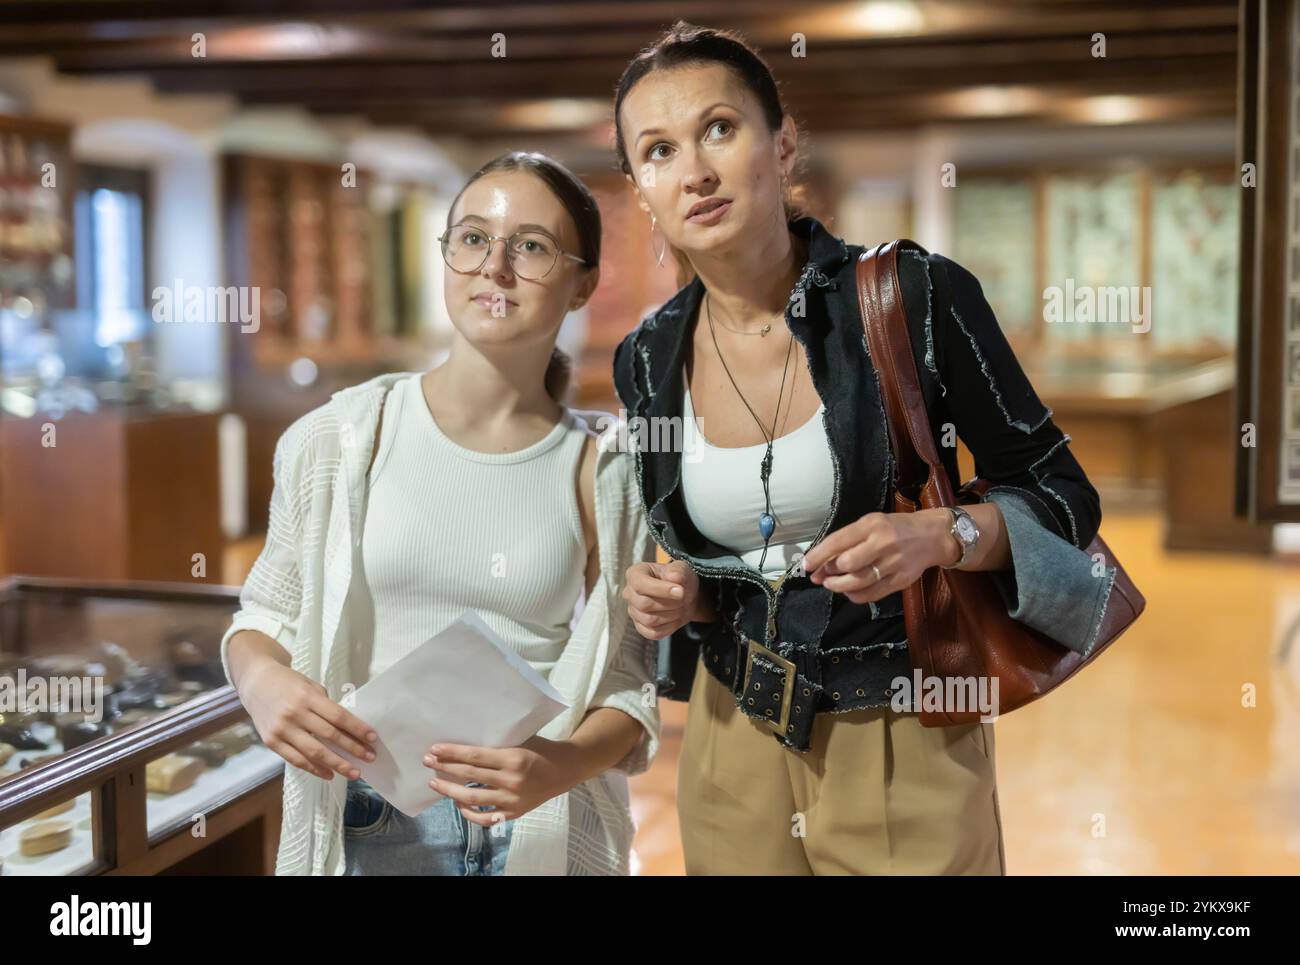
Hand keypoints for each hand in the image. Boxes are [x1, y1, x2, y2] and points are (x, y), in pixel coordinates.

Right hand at [238, 657, 376, 780]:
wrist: (256, 682)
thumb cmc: (288, 683)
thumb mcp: (310, 686)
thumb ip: (326, 706)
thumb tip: (348, 729)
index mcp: (307, 697)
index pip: (339, 716)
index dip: (357, 729)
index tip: (373, 738)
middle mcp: (294, 714)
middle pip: (329, 736)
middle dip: (353, 749)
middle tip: (370, 758)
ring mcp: (281, 730)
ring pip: (314, 753)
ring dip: (337, 765)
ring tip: (355, 773)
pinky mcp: (271, 742)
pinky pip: (296, 760)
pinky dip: (314, 769)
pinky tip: (329, 774)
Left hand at [423, 736, 580, 827]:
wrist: (564, 770)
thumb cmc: (541, 749)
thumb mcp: (521, 740)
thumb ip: (497, 744)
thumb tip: (464, 744)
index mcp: (513, 758)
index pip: (475, 756)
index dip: (452, 753)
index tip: (434, 749)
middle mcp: (511, 780)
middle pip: (470, 775)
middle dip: (445, 768)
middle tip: (427, 762)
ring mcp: (512, 800)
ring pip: (472, 798)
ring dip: (450, 790)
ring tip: (434, 783)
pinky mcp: (514, 813)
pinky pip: (485, 817)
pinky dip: (468, 812)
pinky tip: (457, 803)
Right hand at [622, 559, 704, 638]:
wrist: (683, 596)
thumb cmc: (678, 580)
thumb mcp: (681, 569)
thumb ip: (678, 571)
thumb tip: (673, 577)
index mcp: (635, 574)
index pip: (640, 584)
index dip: (661, 590)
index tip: (681, 591)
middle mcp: (629, 593)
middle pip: (644, 604)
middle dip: (670, 603)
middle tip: (683, 597)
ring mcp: (634, 612)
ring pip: (650, 620)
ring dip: (671, 615)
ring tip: (679, 606)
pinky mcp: (641, 627)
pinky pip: (654, 633)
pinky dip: (669, 627)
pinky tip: (674, 617)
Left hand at [801, 509, 956, 603]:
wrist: (932, 536)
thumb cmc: (894, 528)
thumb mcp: (871, 524)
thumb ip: (847, 541)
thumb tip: (819, 565)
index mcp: (872, 525)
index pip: (838, 541)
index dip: (818, 556)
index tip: (806, 566)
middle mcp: (883, 543)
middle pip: (847, 564)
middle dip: (829, 572)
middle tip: (823, 575)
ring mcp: (894, 563)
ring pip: (858, 582)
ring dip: (838, 586)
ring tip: (832, 584)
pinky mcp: (901, 580)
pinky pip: (871, 594)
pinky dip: (855, 596)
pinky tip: (849, 591)